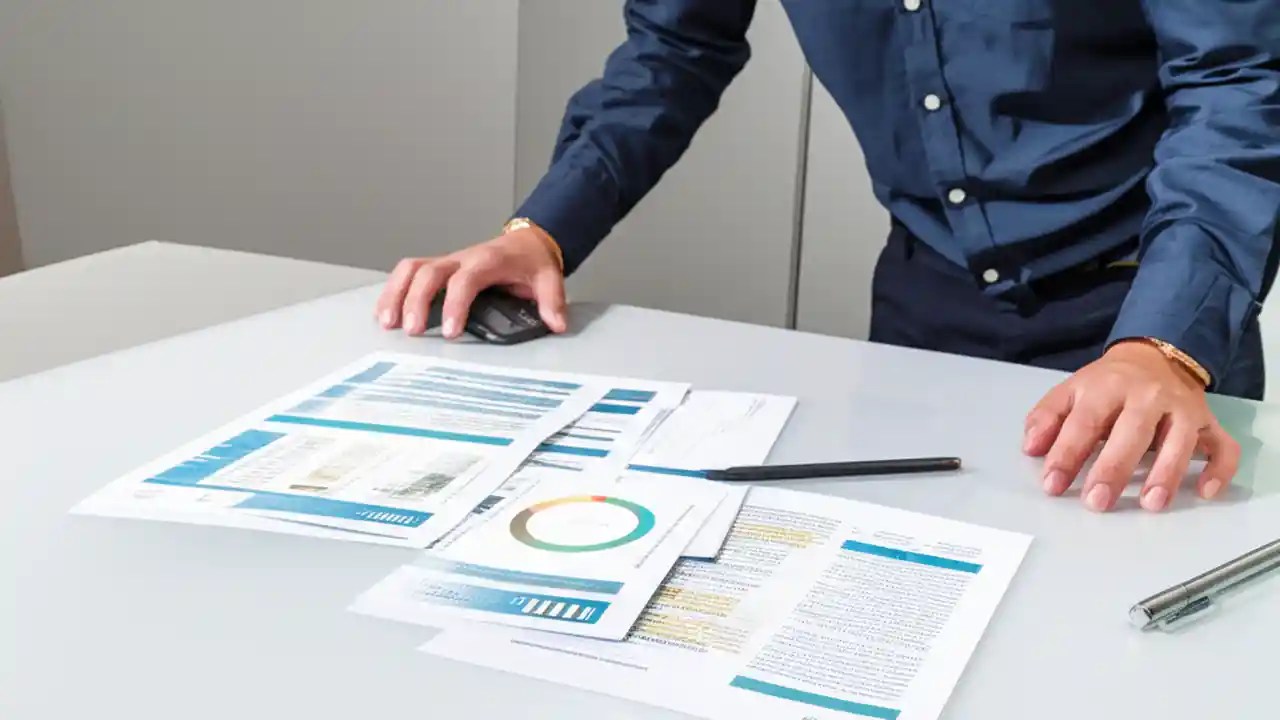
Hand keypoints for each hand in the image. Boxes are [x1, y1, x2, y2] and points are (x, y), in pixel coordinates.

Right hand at [375, 227, 567, 337]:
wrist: (527, 241)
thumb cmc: (532, 261)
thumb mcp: (549, 278)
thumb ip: (552, 301)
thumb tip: (556, 324)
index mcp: (488, 260)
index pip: (465, 279)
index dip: (455, 304)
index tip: (450, 332)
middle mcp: (462, 258)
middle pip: (428, 272)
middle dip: (415, 300)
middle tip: (411, 331)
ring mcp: (447, 262)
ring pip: (411, 269)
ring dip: (395, 293)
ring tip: (387, 323)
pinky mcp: (438, 268)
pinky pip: (408, 273)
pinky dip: (394, 291)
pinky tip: (386, 313)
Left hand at [1023, 340, 1238, 512]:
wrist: (1154, 358)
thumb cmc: (1106, 386)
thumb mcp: (1070, 392)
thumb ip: (1047, 418)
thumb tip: (1031, 448)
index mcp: (1108, 387)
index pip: (1085, 422)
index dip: (1067, 454)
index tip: (1052, 485)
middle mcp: (1149, 396)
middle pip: (1132, 432)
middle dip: (1114, 468)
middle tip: (1097, 501)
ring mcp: (1184, 409)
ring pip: (1181, 440)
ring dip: (1167, 473)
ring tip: (1150, 504)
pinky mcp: (1210, 423)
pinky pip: (1223, 446)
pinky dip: (1220, 469)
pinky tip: (1206, 492)